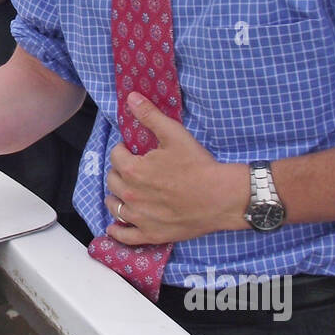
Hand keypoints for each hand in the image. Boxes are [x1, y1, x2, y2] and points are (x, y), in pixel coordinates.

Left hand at [103, 93, 247, 244]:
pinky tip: (114, 227)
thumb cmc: (198, 165)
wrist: (221, 196)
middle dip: (120, 171)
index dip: (124, 150)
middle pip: (113, 180)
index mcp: (133, 170)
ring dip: (116, 196)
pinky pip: (125, 236)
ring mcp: (139, 217)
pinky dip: (117, 231)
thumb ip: (150, 116)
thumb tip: (131, 97)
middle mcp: (131, 195)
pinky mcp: (151, 234)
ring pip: (115, 206)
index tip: (132, 150)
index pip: (116, 156)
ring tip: (125, 192)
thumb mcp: (174, 134)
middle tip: (133, 169)